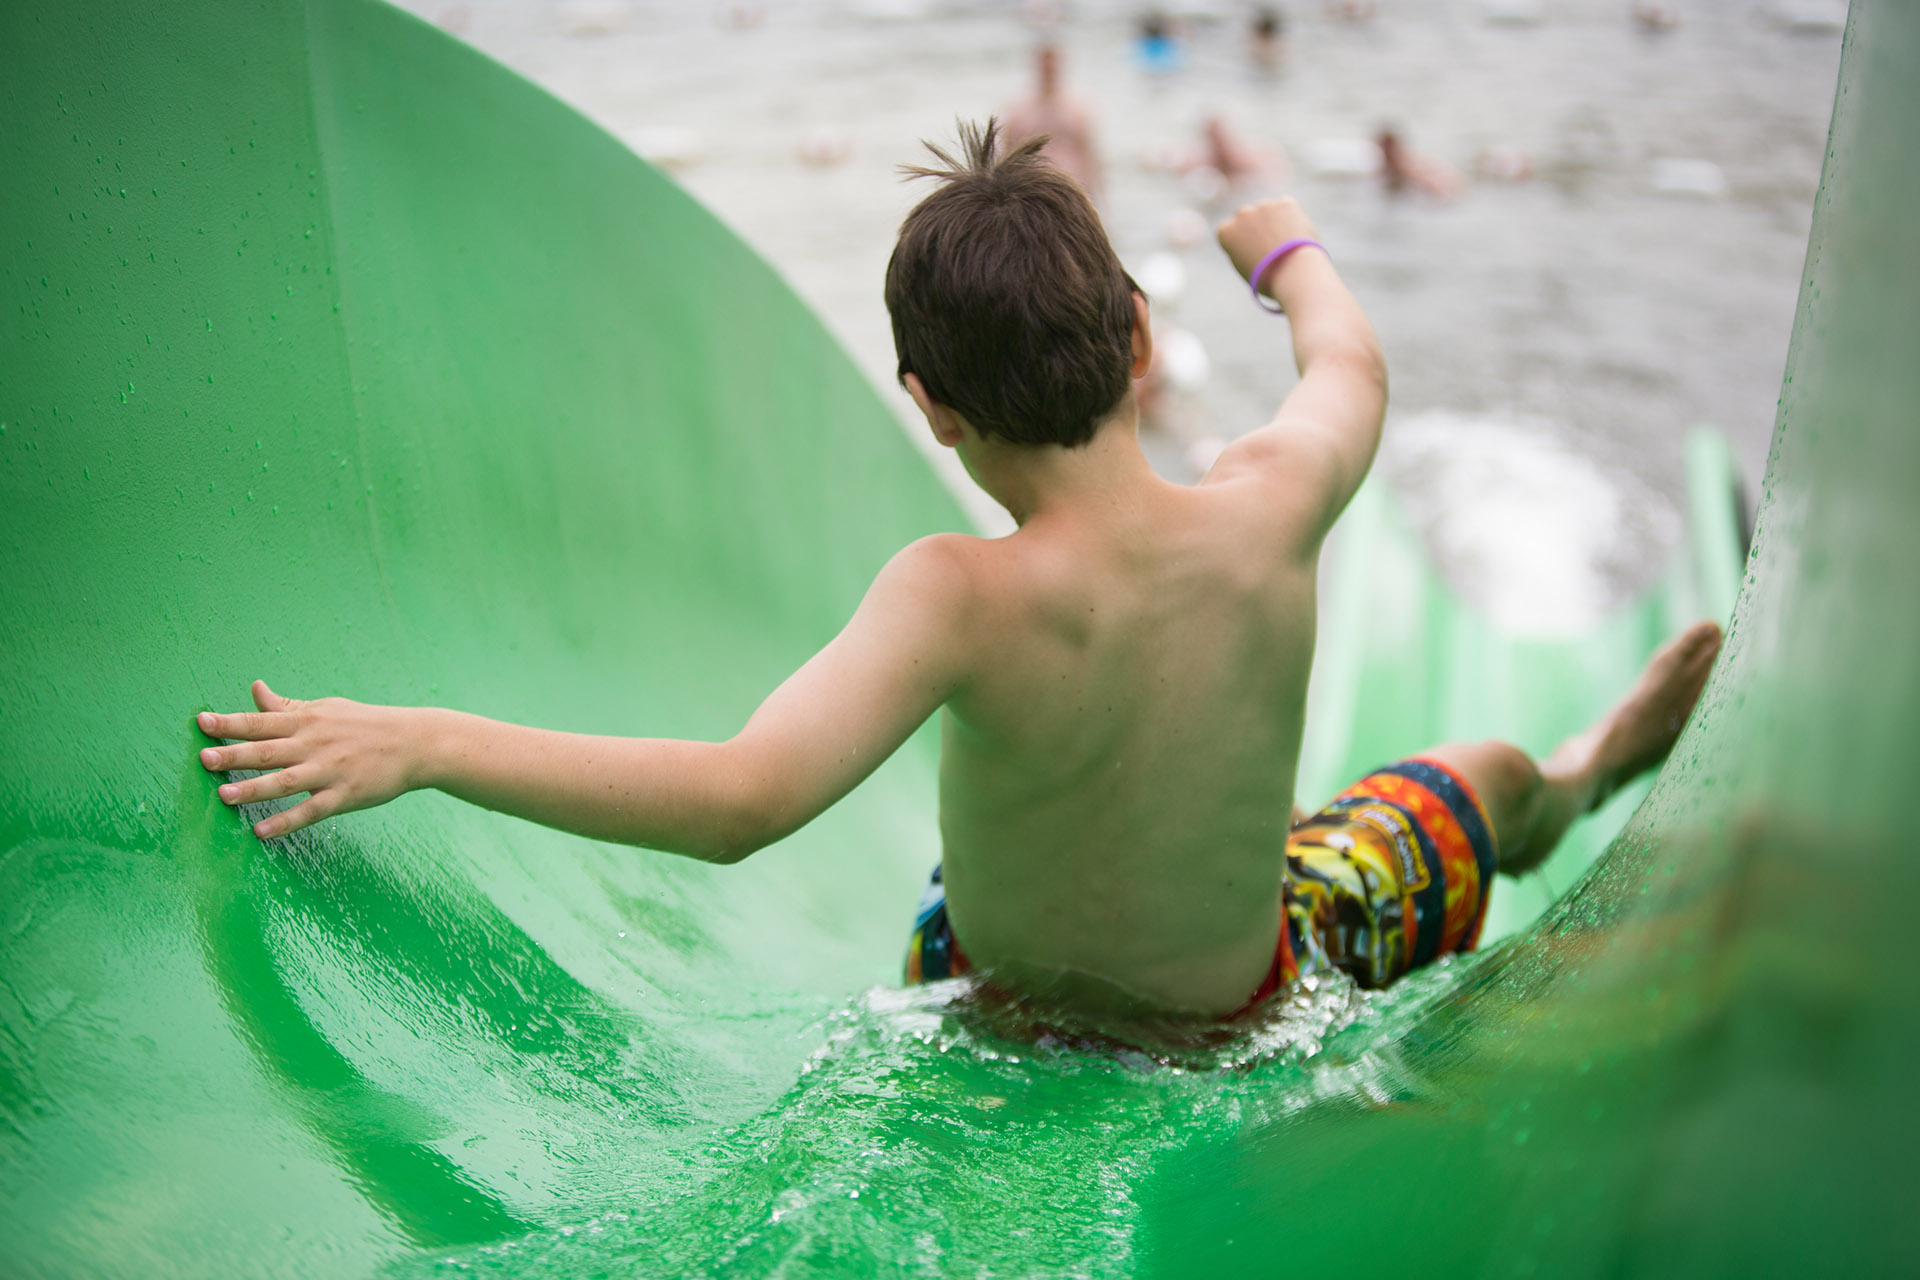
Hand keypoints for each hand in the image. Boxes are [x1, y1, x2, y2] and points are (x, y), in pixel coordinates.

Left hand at [196, 680, 423, 838]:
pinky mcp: (345, 795)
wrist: (415, 743)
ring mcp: (330, 771)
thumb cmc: (365, 724)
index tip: (201, 722)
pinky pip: (311, 811)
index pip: (261, 721)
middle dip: (234, 755)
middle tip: (204, 759)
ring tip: (225, 796)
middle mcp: (314, 745)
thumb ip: (287, 706)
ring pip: (285, 782)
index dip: (230, 722)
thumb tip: (255, 689)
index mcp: (307, 722)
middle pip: (268, 750)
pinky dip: (286, 821)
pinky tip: (262, 831)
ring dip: (254, 789)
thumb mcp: (326, 709)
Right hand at [1216, 198, 1320, 290]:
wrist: (1292, 272)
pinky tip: (1295, 236)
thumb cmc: (1267, 278)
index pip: (1230, 230)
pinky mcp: (1285, 203)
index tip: (1252, 252)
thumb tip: (1247, 239)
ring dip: (1273, 221)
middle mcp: (1241, 214)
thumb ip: (1240, 247)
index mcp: (1225, 231)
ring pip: (1268, 211)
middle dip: (1256, 226)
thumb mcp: (1243, 265)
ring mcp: (1263, 206)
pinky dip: (1291, 218)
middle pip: (1247, 217)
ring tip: (1285, 244)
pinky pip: (1286, 208)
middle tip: (1271, 245)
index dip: (1241, 242)